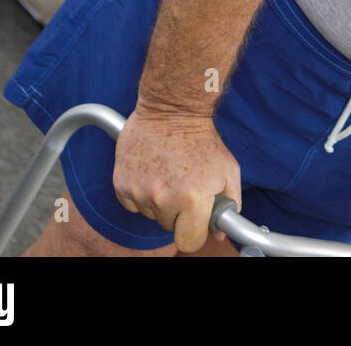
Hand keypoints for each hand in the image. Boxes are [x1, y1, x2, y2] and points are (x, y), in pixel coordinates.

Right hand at [112, 98, 241, 252]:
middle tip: (184, 186)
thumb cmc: (203, 139)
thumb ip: (229, 203)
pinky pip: (132, 204)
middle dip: (178, 213)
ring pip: (151, 215)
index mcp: (193, 199)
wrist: (172, 109)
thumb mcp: (227, 169)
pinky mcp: (121, 183)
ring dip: (159, 201)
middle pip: (169, 228)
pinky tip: (152, 171)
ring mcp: (140, 191)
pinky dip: (141, 193)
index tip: (196, 221)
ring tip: (168, 173)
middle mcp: (164, 199)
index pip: (190, 242)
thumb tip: (219, 233)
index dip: (195, 232)